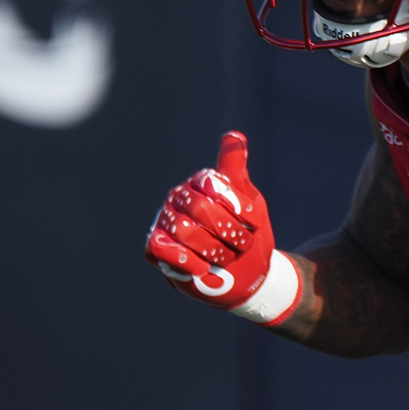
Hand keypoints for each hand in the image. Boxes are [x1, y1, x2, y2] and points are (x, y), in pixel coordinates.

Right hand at [144, 131, 288, 314]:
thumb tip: (234, 135)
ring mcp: (165, 220)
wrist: (246, 274)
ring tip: (224, 257)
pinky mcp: (156, 246)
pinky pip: (163, 249)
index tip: (252, 224)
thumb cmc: (247, 236)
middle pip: (201, 209)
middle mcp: (179, 197)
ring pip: (184, 231)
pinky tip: (203, 268)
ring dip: (213, 250)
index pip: (214, 185)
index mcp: (201, 182)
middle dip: (228, 233)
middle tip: (239, 245)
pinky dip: (189, 262)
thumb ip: (237, 173)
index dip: (237, 209)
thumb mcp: (251, 204)